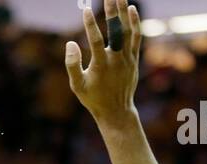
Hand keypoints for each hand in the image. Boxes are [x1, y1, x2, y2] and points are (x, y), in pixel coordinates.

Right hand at [66, 0, 141, 126]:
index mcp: (100, 66)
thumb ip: (72, 65)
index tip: (86, 9)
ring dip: (124, 12)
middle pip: (115, 31)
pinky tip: (132, 9)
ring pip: (127, 31)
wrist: (116, 111)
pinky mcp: (134, 59)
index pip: (95, 41)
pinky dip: (135, 23)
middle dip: (112, 11)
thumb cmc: (94, 98)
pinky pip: (136, 38)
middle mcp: (115, 60)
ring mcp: (127, 59)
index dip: (90, 25)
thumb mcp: (78, 86)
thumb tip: (70, 44)